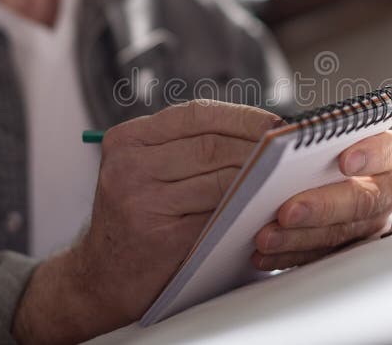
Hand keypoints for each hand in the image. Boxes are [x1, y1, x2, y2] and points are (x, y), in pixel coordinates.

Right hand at [12, 100, 280, 343]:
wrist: (100, 277)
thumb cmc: (135, 219)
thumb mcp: (144, 170)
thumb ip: (186, 146)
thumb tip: (260, 130)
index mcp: (127, 140)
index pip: (197, 114)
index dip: (244, 116)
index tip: (276, 123)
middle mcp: (129, 166)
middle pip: (213, 145)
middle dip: (259, 147)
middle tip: (291, 151)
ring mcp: (143, 202)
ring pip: (222, 179)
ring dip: (261, 178)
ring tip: (286, 176)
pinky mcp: (162, 237)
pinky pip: (220, 215)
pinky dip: (249, 208)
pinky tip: (266, 206)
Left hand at [252, 130, 391, 270]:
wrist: (310, 173)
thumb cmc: (314, 145)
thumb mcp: (313, 130)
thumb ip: (307, 129)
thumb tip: (279, 131)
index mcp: (386, 153)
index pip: (390, 151)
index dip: (372, 155)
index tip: (345, 160)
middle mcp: (381, 190)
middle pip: (362, 201)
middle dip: (322, 207)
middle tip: (288, 210)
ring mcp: (366, 223)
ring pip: (338, 234)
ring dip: (298, 237)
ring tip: (266, 236)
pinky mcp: (344, 248)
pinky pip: (318, 256)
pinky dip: (287, 255)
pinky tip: (263, 253)